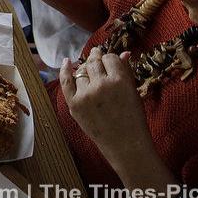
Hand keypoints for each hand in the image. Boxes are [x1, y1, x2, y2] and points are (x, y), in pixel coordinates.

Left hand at [59, 48, 153, 167]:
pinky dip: (64, 70)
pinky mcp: (74, 104)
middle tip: (96, 55)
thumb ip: (126, 71)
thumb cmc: (133, 118)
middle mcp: (101, 85)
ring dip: (85, 68)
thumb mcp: (134, 92)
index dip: (110, 59)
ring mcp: (85, 94)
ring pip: (81, 71)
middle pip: (94, 62)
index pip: (110, 58)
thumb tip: (124, 53)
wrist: (124, 143)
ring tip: (89, 69)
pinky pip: (65, 82)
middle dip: (96, 57)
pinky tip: (67, 62)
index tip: (110, 62)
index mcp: (119, 80)